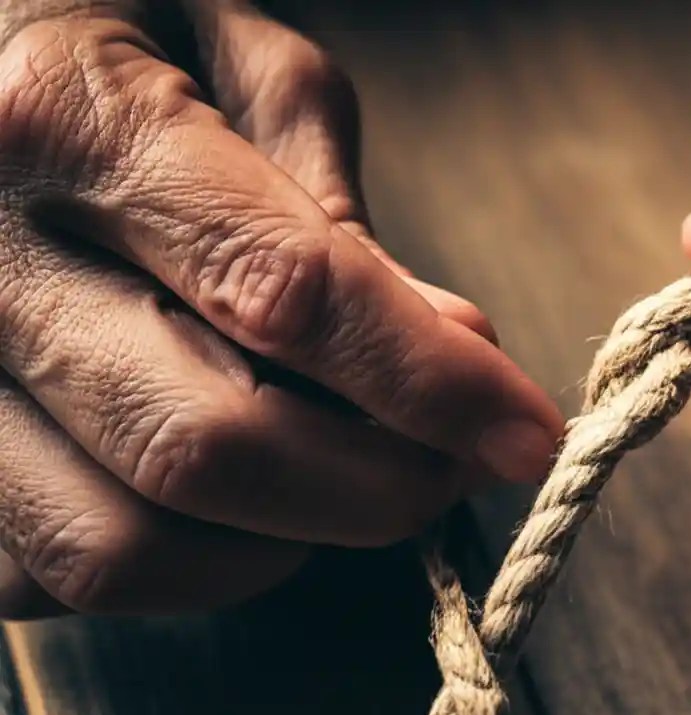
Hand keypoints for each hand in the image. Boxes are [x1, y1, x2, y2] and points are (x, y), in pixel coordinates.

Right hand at [0, 1, 562, 617]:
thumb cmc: (121, 40)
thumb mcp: (242, 62)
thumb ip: (336, 206)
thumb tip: (452, 344)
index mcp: (72, 124)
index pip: (286, 291)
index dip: (429, 384)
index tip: (525, 435)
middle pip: (207, 446)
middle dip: (373, 488)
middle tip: (445, 469)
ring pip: (122, 544)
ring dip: (276, 543)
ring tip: (333, 477)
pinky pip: (55, 576)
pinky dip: (176, 561)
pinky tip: (221, 497)